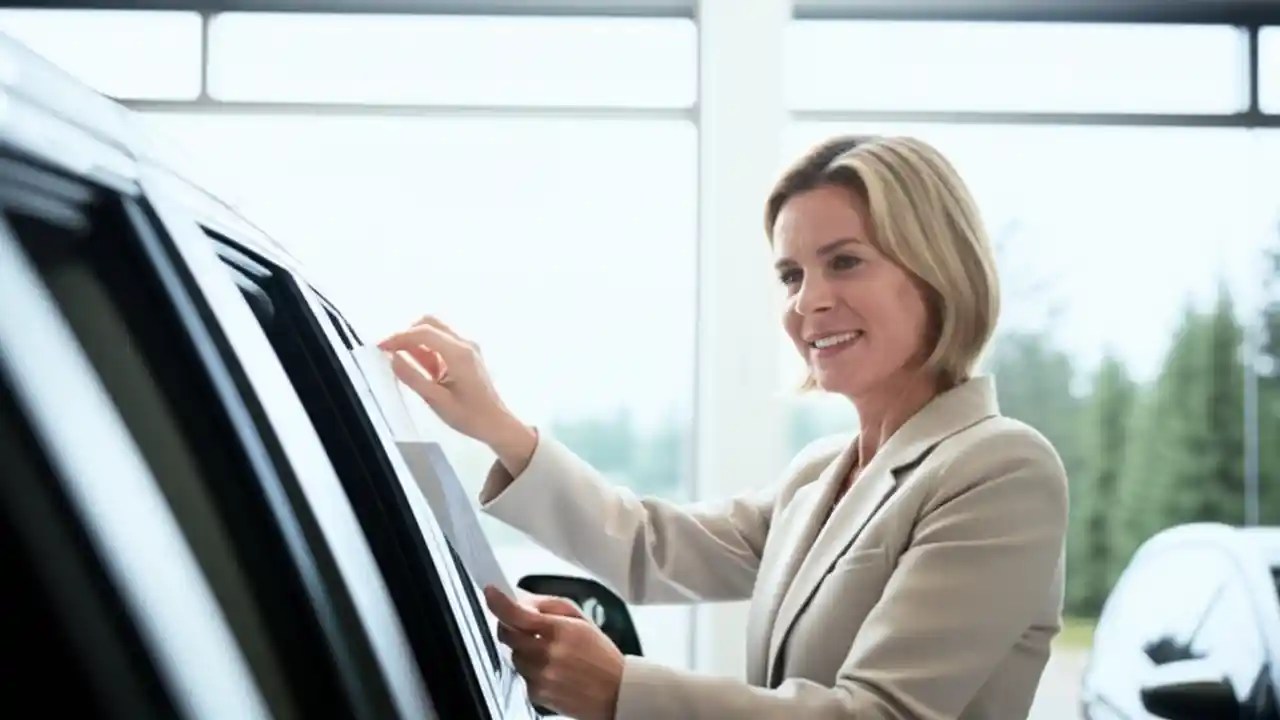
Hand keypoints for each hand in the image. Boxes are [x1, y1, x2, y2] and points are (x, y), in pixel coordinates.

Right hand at [378, 316, 535, 468]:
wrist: (496, 423)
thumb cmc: (470, 416)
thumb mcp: (436, 400)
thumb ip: (413, 377)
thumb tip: (393, 358)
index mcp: (459, 354)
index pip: (424, 332)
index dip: (399, 337)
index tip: (381, 347)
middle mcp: (465, 344)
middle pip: (430, 324)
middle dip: (407, 335)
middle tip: (390, 352)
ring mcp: (467, 348)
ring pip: (435, 332)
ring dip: (416, 343)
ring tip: (403, 363)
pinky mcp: (467, 354)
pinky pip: (442, 343)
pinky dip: (427, 350)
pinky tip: (420, 368)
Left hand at [485, 586, 623, 719]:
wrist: (617, 692)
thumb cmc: (601, 655)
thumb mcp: (582, 620)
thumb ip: (549, 606)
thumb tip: (522, 599)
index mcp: (559, 630)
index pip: (517, 614)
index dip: (499, 602)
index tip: (490, 592)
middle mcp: (547, 654)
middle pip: (508, 635)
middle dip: (511, 627)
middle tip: (526, 627)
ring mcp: (541, 676)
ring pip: (514, 657)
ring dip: (524, 651)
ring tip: (550, 655)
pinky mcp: (538, 695)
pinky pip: (523, 677)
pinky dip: (532, 672)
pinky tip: (552, 672)